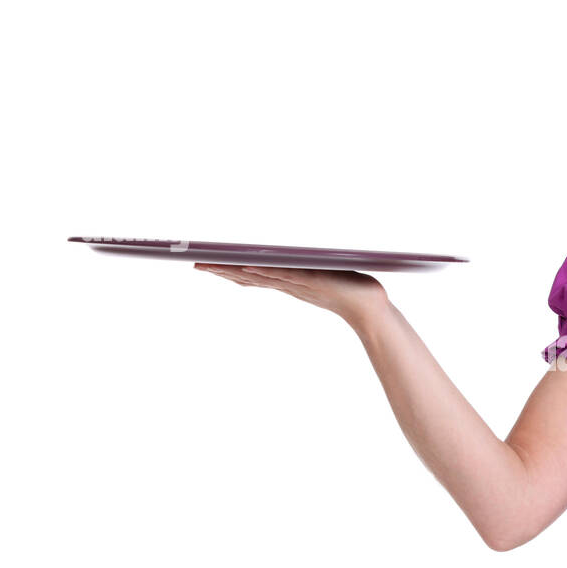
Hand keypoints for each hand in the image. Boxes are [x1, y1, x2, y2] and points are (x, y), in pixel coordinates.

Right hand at [193, 263, 388, 327]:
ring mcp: (299, 283)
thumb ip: (306, 269)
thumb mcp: (322, 276)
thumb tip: (298, 258)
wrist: (371, 309)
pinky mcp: (313, 281)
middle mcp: (289, 284)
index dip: (227, 271)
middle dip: (221, 270)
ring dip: (235, 270)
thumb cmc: (350, 291)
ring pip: (260, 276)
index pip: (251, 276)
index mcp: (288, 282)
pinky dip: (266, 270)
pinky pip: (285, 274)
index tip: (205, 265)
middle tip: (195, 264)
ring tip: (211, 264)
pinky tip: (249, 265)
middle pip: (248, 276)